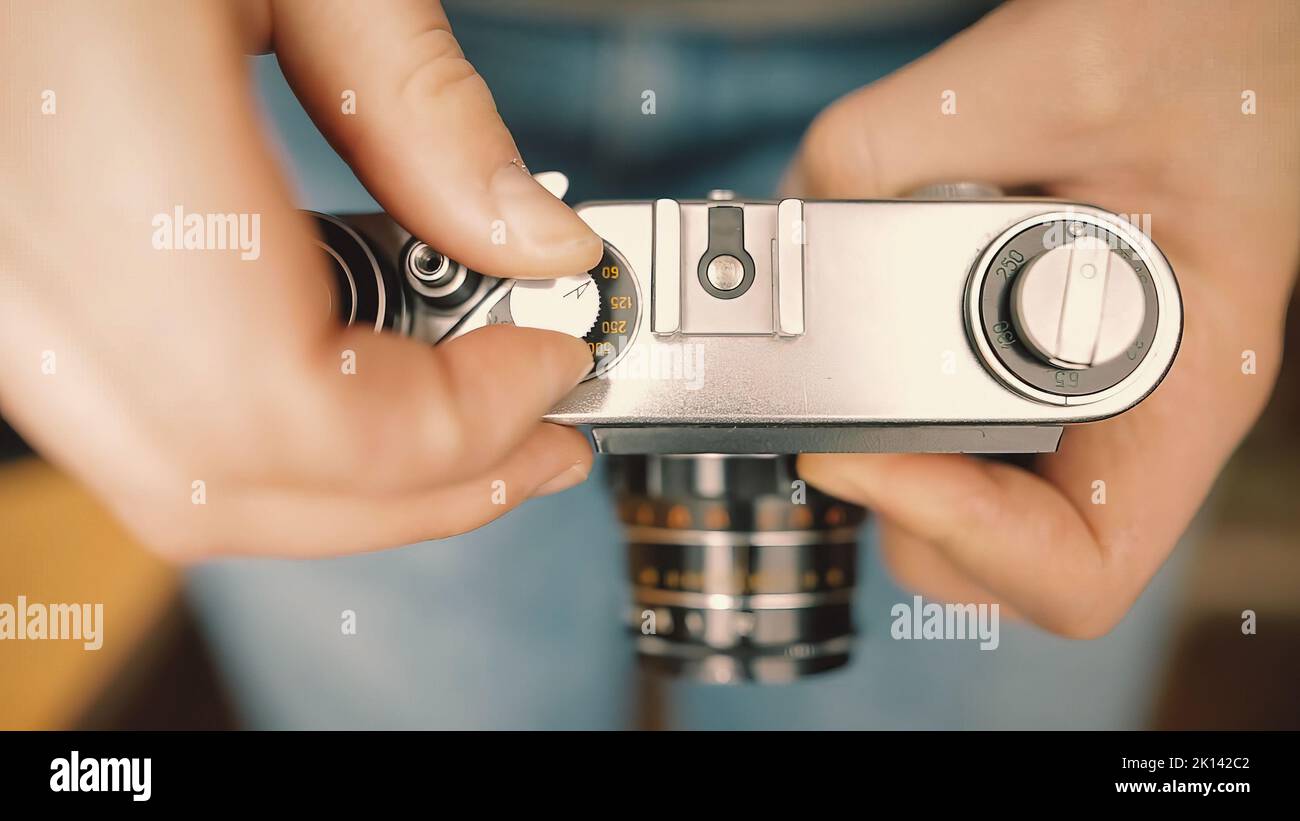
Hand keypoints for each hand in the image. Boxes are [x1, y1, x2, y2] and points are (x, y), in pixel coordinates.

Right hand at [0, 0, 603, 558]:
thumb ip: (430, 115)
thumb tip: (542, 248)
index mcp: (88, 147)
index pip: (285, 411)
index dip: (447, 433)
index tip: (551, 374)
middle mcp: (11, 249)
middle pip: (227, 487)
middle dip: (416, 492)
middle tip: (535, 437)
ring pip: (176, 479)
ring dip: (349, 477)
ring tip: (469, 410)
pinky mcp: (12, 282)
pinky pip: (142, 421)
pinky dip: (275, 430)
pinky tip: (355, 360)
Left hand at [786, 0, 1298, 635]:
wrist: (1229, 23)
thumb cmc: (1197, 43)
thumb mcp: (1048, 76)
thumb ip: (898, 144)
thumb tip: (786, 217)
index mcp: (1176, 388)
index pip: (1073, 571)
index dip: (954, 537)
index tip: (860, 450)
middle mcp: (1126, 414)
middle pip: (989, 558)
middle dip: (896, 499)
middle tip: (832, 405)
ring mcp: (1075, 395)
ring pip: (962, 500)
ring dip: (887, 452)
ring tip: (855, 352)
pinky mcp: (1028, 357)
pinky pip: (949, 429)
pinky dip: (886, 394)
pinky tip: (870, 313)